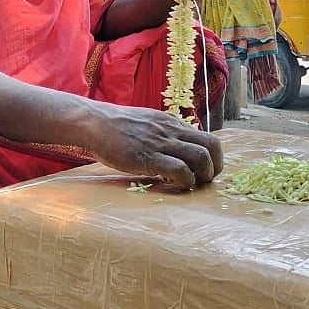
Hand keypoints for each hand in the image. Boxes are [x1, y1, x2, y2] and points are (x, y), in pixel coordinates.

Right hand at [88, 102, 222, 189]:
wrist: (92, 122)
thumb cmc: (114, 126)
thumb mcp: (146, 122)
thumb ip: (162, 133)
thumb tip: (174, 149)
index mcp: (171, 122)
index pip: (206, 137)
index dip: (212, 156)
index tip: (205, 169)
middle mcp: (171, 130)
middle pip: (212, 145)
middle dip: (216, 166)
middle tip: (207, 179)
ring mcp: (160, 143)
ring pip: (200, 157)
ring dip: (204, 175)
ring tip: (195, 184)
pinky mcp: (148, 157)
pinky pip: (179, 170)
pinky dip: (186, 181)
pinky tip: (178, 186)